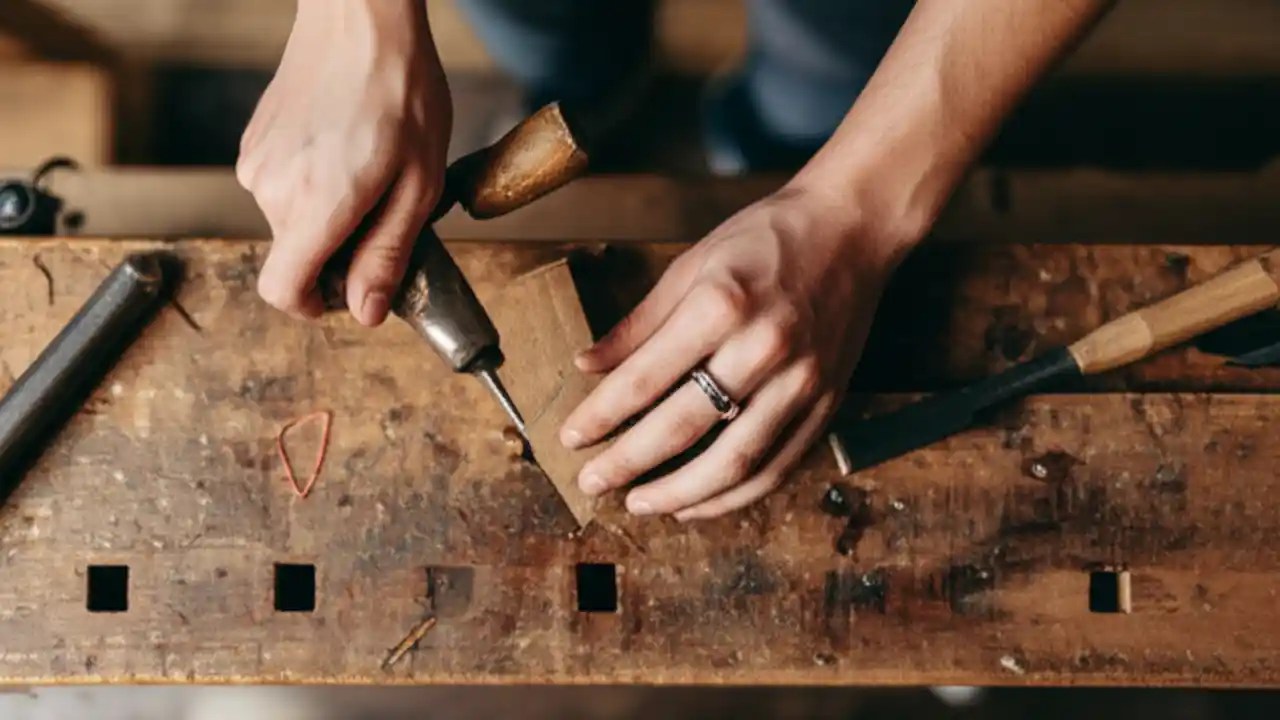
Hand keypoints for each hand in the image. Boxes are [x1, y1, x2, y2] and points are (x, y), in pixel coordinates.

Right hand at [236, 0, 450, 325]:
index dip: (314, 306)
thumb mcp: (418, 185)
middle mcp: (271, 189)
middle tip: (386, 207)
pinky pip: (282, 188)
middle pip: (296, 256)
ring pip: (291, 221)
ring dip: (329, 214)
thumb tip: (367, 312)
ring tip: (370, 169)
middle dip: (339, 250)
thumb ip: (387, 254)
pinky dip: (313, 185)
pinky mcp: (254, 143)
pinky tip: (346, 148)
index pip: (282, 291)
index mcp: (314, 205)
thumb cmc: (400, 92)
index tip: (345, 294)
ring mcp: (256, 164)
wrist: (361, 19)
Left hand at [560, 184, 913, 519]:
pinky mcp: (826, 402)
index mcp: (721, 305)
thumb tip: (587, 365)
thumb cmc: (767, 240)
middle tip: (593, 482)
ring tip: (640, 503)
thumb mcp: (691, 266)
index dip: (602, 415)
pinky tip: (697, 503)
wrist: (852, 230)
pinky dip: (734, 496)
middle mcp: (763, 347)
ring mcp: (801, 381)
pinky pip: (777, 467)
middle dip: (628, 463)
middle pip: (683, 427)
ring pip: (734, 462)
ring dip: (680, 494)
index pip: (645, 378)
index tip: (572, 437)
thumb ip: (639, 325)